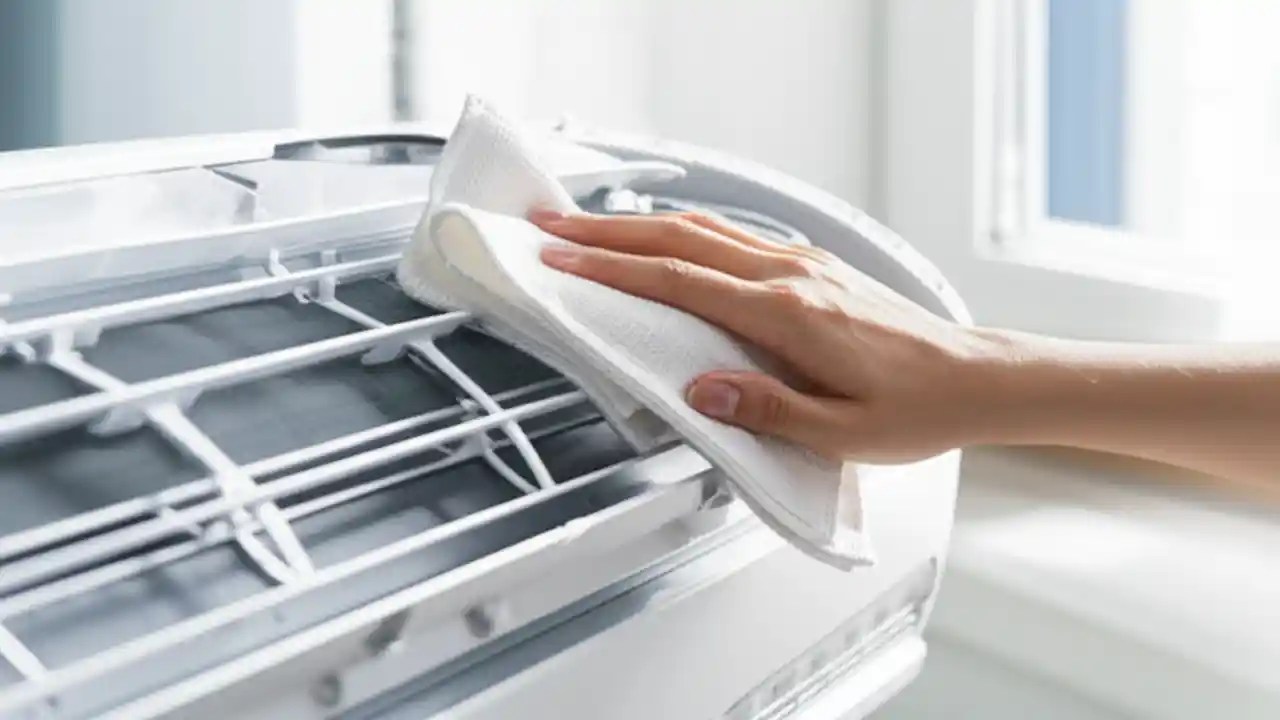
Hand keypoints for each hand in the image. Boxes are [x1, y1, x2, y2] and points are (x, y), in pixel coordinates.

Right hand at [529, 209, 1010, 462]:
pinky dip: (686, 230)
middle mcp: (793, 276)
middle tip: (552, 228)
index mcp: (790, 315)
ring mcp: (804, 265)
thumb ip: (767, 410)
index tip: (565, 262)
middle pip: (680, 239)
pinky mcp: (814, 267)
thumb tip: (701, 391)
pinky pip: (735, 236)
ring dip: (641, 225)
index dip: (614, 270)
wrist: (976, 377)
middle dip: (607, 232)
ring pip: (706, 229)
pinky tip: (669, 236)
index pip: (680, 282)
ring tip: (591, 226)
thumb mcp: (842, 432)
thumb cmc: (918, 407)